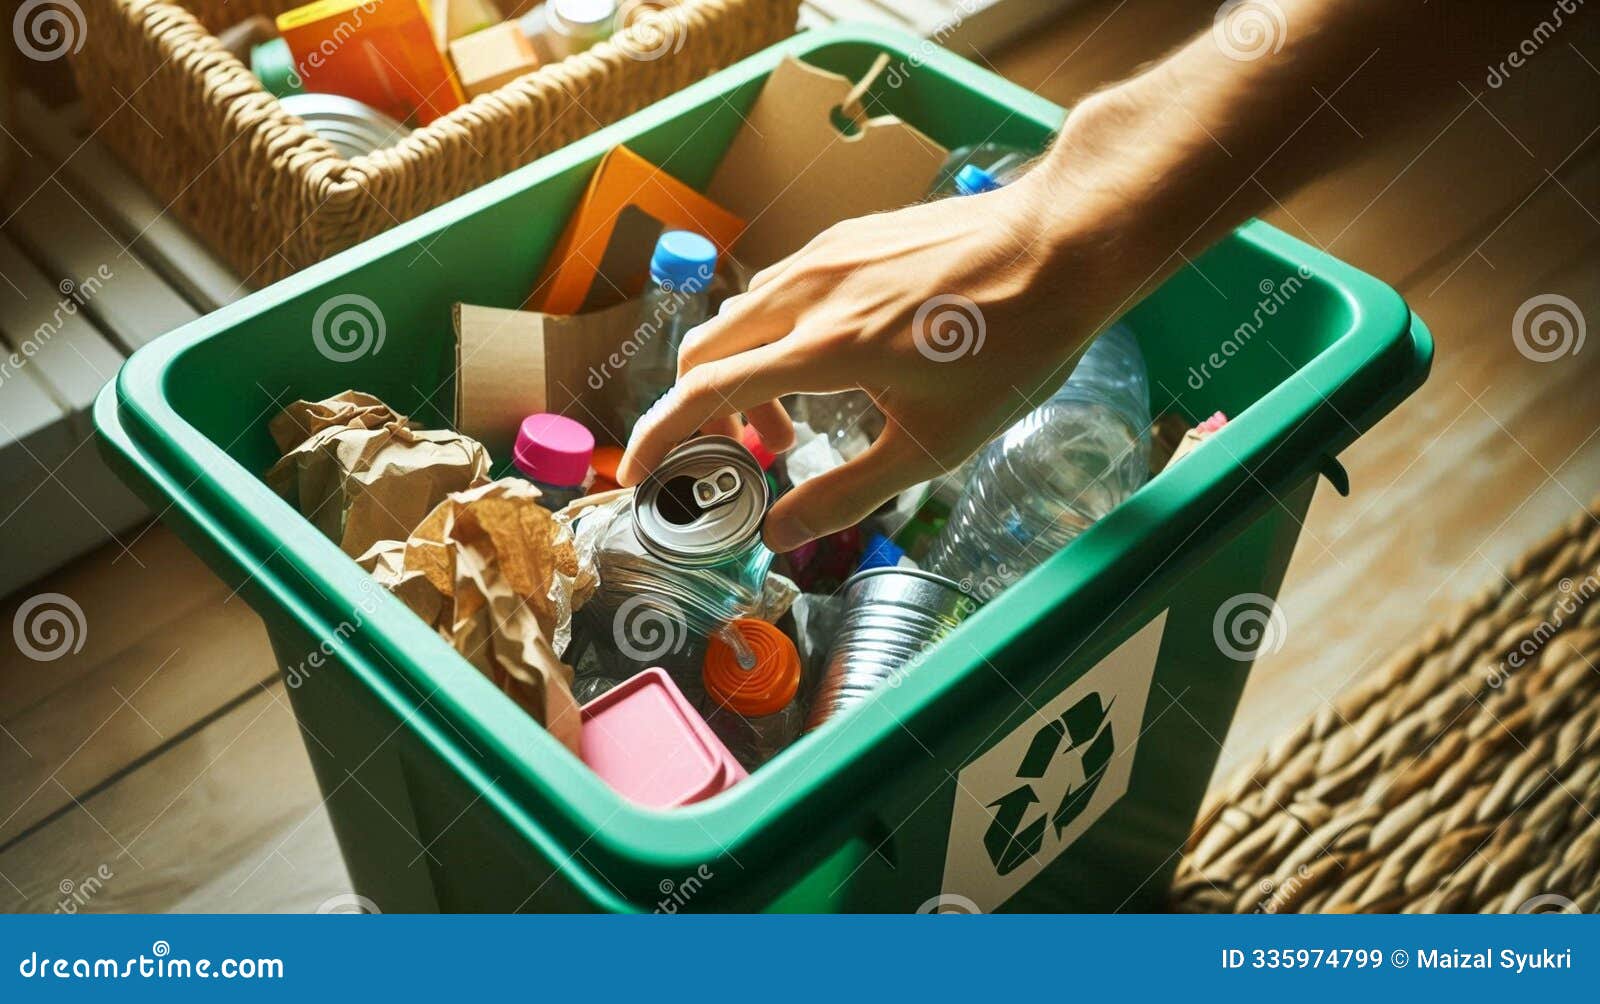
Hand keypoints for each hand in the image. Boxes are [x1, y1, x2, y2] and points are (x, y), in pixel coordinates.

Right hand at [618, 172, 1131, 552]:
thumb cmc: (1010, 349)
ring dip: (747, 370)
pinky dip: (778, 332)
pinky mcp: (850, 237)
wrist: (1061, 245)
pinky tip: (840, 356)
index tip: (636, 471)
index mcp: (821, 350)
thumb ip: (845, 493)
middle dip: (707, 408)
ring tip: (809, 412)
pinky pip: (782, 288)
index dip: (660, 436)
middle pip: (705, 348)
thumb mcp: (932, 444)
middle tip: (762, 451)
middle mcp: (807, 294)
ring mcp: (827, 257)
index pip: (704, 392)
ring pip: (743, 315)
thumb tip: (779, 533)